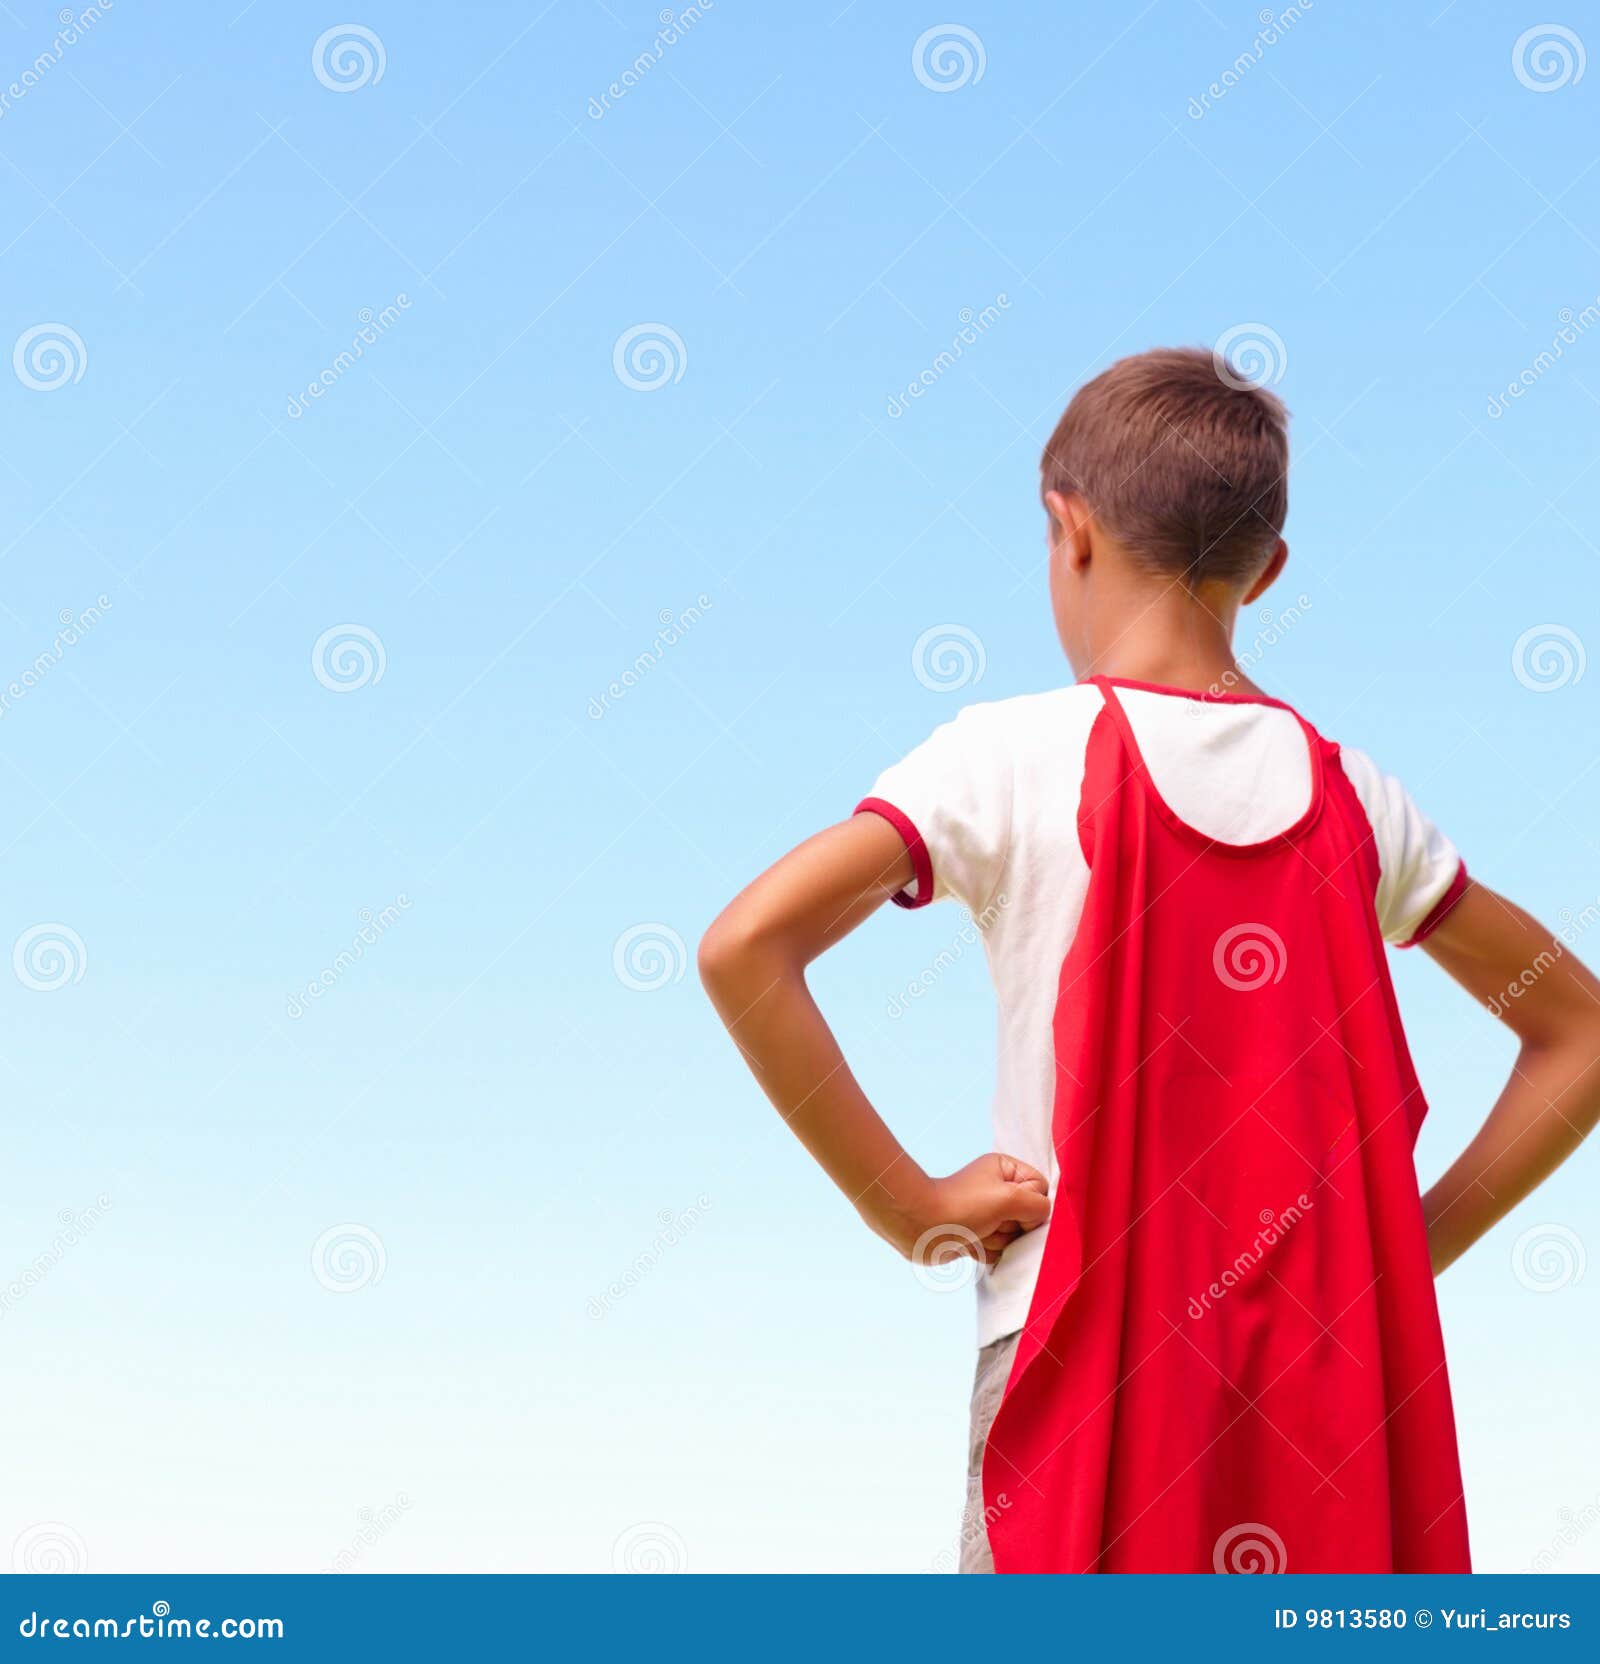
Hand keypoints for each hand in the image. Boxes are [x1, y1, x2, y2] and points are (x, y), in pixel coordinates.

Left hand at [873, 1152, 1050, 1266]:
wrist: (920, 1226)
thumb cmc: (962, 1206)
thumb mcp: (1008, 1197)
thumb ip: (1038, 1205)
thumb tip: (1043, 1218)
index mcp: (1005, 1170)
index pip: (1040, 1189)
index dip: (1033, 1205)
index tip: (1014, 1211)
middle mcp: (998, 1190)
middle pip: (1029, 1217)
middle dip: (1013, 1227)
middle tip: (992, 1223)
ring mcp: (988, 1214)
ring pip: (1015, 1237)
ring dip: (999, 1241)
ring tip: (978, 1233)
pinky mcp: (978, 1235)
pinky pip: (999, 1251)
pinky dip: (988, 1252)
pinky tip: (971, 1244)